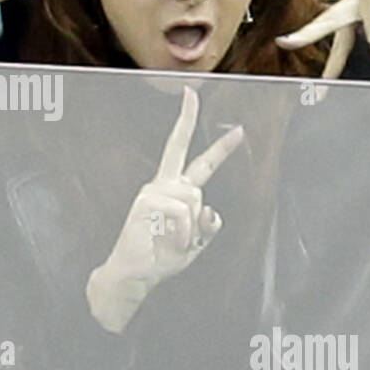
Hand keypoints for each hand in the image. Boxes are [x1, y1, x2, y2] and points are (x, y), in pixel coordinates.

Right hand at [87, 86, 243, 334]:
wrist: (136, 274)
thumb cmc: (161, 256)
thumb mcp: (196, 243)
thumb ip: (207, 227)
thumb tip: (211, 211)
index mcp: (177, 192)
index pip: (200, 163)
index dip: (219, 147)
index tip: (233, 126)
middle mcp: (164, 186)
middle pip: (180, 150)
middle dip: (185, 120)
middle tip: (192, 95)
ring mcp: (153, 192)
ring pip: (194, 198)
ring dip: (192, 228)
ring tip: (176, 242)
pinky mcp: (145, 203)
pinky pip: (181, 213)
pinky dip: (183, 234)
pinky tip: (170, 242)